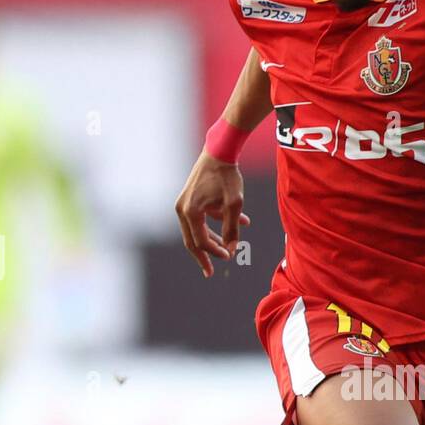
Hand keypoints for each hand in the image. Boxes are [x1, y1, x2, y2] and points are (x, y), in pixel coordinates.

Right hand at [175, 151, 249, 277]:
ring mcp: (184, 203)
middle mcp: (182, 209)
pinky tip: (242, 221)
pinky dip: (217, 222)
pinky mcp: (190, 198)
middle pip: (192, 240)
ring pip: (197, 230)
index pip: (201, 241)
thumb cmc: (227, 177)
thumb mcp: (234, 205)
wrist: (219, 151)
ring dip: (214, 238)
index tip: (230, 256)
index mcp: (190, 212)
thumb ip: (232, 228)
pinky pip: (202, 217)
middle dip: (205, 255)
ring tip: (230, 247)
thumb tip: (232, 250)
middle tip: (210, 272)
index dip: (215, 252)